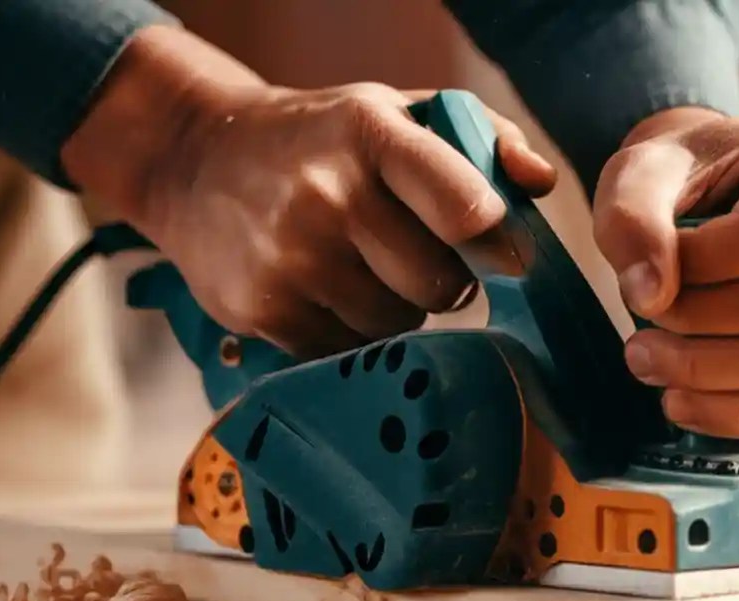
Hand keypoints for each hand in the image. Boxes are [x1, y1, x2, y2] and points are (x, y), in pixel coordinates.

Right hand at [63, 26, 554, 357]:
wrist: (197, 161)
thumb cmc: (320, 140)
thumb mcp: (393, 113)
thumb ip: (480, 139)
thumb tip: (540, 183)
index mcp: (370, 134)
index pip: (462, 203)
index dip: (498, 240)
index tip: (506, 253)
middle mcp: (327, 195)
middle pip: (440, 285)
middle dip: (444, 279)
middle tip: (415, 255)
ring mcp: (290, 258)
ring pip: (398, 324)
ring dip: (398, 308)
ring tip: (362, 267)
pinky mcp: (264, 310)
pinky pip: (349, 349)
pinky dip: (352, 330)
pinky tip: (327, 289)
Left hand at [593, 108, 738, 437]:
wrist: (710, 187)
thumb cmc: (681, 172)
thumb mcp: (639, 170)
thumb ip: (633, 217)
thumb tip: (651, 295)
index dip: (697, 270)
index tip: (645, 275)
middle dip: (698, 327)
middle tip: (636, 333)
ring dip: (710, 375)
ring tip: (646, 363)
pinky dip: (734, 413)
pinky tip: (678, 401)